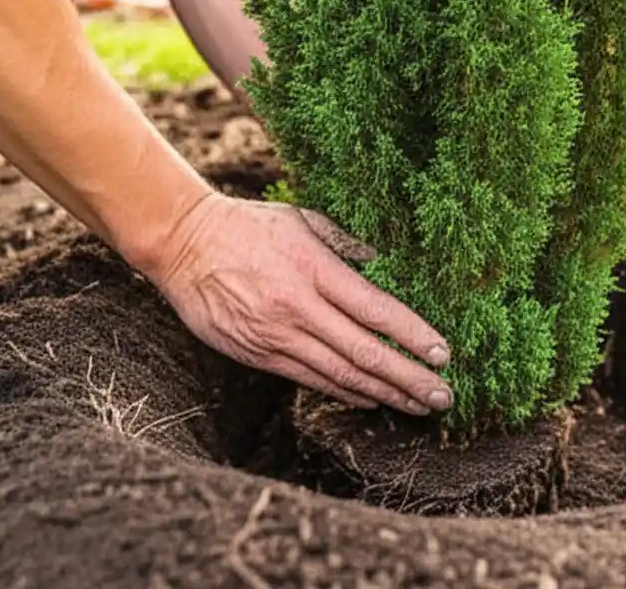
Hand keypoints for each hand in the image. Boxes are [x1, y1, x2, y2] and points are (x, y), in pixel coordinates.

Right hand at [146, 193, 452, 415]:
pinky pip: (309, 380)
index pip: (375, 310)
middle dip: (409, 379)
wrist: (182, 244)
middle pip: (364, 354)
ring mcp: (275, 336)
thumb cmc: (248, 225)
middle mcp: (297, 309)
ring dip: (384, 394)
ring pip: (340, 376)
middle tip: (443, 397)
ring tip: (417, 406)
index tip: (444, 354)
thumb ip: (345, 244)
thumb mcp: (302, 218)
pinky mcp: (256, 354)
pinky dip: (345, 392)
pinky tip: (372, 400)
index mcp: (313, 269)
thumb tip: (385, 269)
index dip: (413, 336)